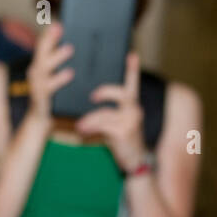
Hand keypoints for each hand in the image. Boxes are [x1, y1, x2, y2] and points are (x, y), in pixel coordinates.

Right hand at [25, 23, 73, 120]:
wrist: (40, 118)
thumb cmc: (52, 96)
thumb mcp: (56, 78)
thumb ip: (63, 65)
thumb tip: (78, 50)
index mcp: (39, 65)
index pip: (43, 46)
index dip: (49, 34)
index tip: (59, 22)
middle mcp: (35, 72)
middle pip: (41, 52)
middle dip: (50, 38)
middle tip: (60, 27)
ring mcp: (36, 84)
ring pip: (45, 67)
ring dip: (57, 56)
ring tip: (70, 48)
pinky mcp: (40, 97)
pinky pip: (50, 86)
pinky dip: (60, 78)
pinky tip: (70, 72)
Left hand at [75, 52, 144, 172]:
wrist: (134, 161)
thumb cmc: (123, 139)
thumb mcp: (118, 122)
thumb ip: (108, 111)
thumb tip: (91, 102)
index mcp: (133, 105)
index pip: (133, 84)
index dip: (132, 70)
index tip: (132, 55)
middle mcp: (135, 110)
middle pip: (122, 93)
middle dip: (105, 92)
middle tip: (92, 96)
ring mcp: (131, 121)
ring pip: (105, 113)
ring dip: (90, 119)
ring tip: (80, 125)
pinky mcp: (123, 132)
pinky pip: (102, 125)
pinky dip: (90, 127)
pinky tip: (83, 130)